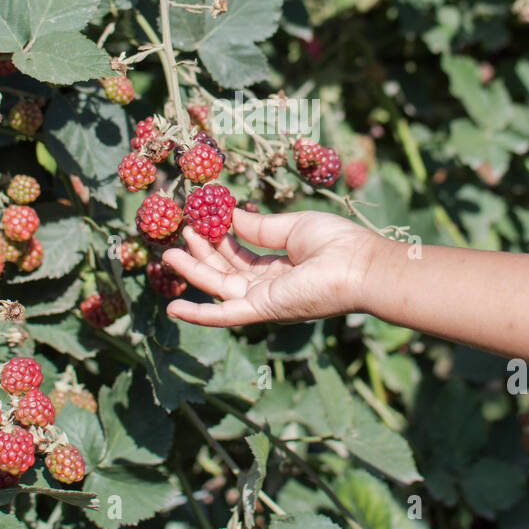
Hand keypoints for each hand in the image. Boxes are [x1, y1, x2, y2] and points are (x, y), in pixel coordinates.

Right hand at [162, 209, 381, 326]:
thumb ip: (258, 226)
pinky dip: (200, 314)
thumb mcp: (291, 227)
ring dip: (195, 273)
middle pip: (227, 271)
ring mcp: (266, 300)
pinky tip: (174, 308)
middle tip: (180, 233)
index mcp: (282, 266)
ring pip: (221, 287)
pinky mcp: (264, 310)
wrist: (359, 265)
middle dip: (201, 254)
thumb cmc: (335, 242)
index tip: (199, 220)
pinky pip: (226, 314)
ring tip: (169, 253)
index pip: (242, 254)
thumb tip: (229, 214)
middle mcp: (271, 286)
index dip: (219, 239)